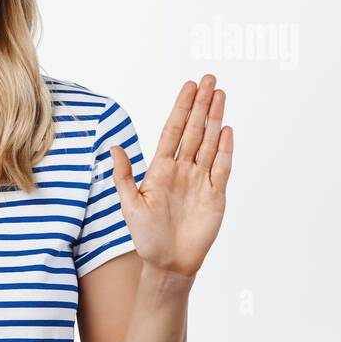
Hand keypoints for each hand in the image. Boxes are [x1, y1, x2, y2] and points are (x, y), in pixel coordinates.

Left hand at [110, 73, 232, 278]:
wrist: (168, 262)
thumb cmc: (146, 236)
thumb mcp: (129, 205)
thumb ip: (123, 176)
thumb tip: (113, 148)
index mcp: (160, 169)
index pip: (173, 131)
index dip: (181, 108)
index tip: (189, 86)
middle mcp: (182, 169)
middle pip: (195, 130)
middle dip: (202, 104)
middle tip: (210, 79)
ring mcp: (200, 180)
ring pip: (210, 143)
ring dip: (215, 119)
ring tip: (221, 95)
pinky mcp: (216, 194)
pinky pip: (222, 167)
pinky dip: (225, 149)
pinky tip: (227, 130)